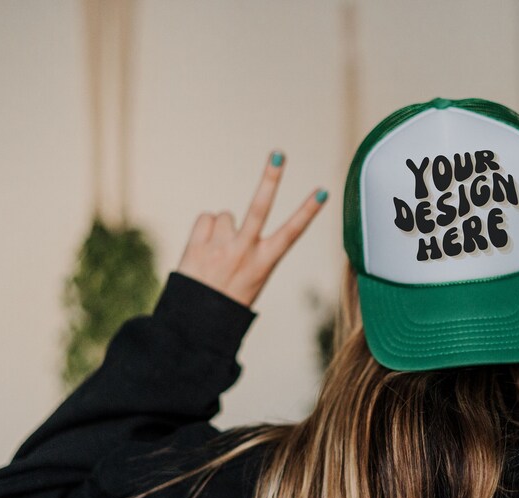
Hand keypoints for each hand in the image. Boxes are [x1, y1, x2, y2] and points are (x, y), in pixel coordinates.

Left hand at [176, 151, 327, 307]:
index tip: (323, 192)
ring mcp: (219, 248)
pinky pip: (206, 219)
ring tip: (218, 254)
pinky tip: (204, 249)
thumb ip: (246, 247)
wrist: (196, 323)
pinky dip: (205, 230)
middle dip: (271, 179)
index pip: (292, 233)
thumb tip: (227, 216)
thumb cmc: (229, 301)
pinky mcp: (197, 246)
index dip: (308, 212)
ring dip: (222, 229)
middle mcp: (243, 252)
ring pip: (225, 216)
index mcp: (264, 263)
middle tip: (279, 153)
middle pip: (259, 208)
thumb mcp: (251, 279)